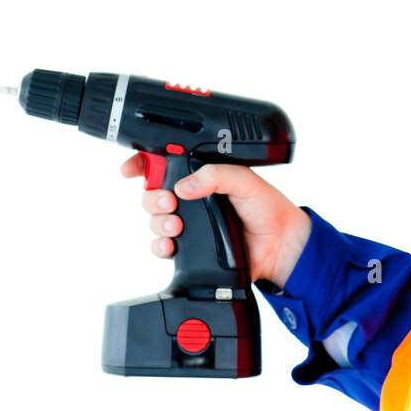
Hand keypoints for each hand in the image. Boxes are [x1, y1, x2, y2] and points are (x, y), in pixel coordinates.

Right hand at [119, 154, 311, 289]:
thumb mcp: (245, 180)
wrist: (280, 245)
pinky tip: (170, 244)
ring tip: (176, 225)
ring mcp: (190, 222)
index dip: (143, 164)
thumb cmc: (268, 208)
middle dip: (152, 196)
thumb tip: (184, 186)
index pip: (164, 163)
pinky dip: (160, 245)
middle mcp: (192, 197)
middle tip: (168, 201)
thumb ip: (216, 175)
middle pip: (153, 191)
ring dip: (158, 221)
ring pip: (155, 218)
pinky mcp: (190, 248)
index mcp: (203, 175)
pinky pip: (162, 245)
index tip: (131, 169)